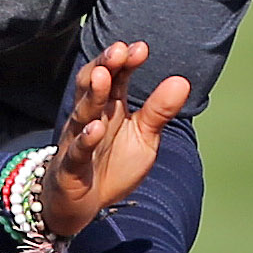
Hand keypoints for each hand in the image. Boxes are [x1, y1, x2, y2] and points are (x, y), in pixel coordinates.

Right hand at [43, 42, 190, 240]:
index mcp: (109, 108)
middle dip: (105, 66)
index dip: (125, 62)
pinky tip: (95, 128)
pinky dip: (84, 140)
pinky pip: (76, 152)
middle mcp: (90, 118)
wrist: (81, 204)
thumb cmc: (111, 164)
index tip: (141, 48)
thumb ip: (158, 111)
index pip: (115, 77)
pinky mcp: (70, 168)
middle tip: (119, 50)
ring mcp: (77, 141)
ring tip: (105, 76)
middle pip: (93, 86)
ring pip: (82, 113)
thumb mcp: (143, 137)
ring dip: (93, 95)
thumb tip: (182, 81)